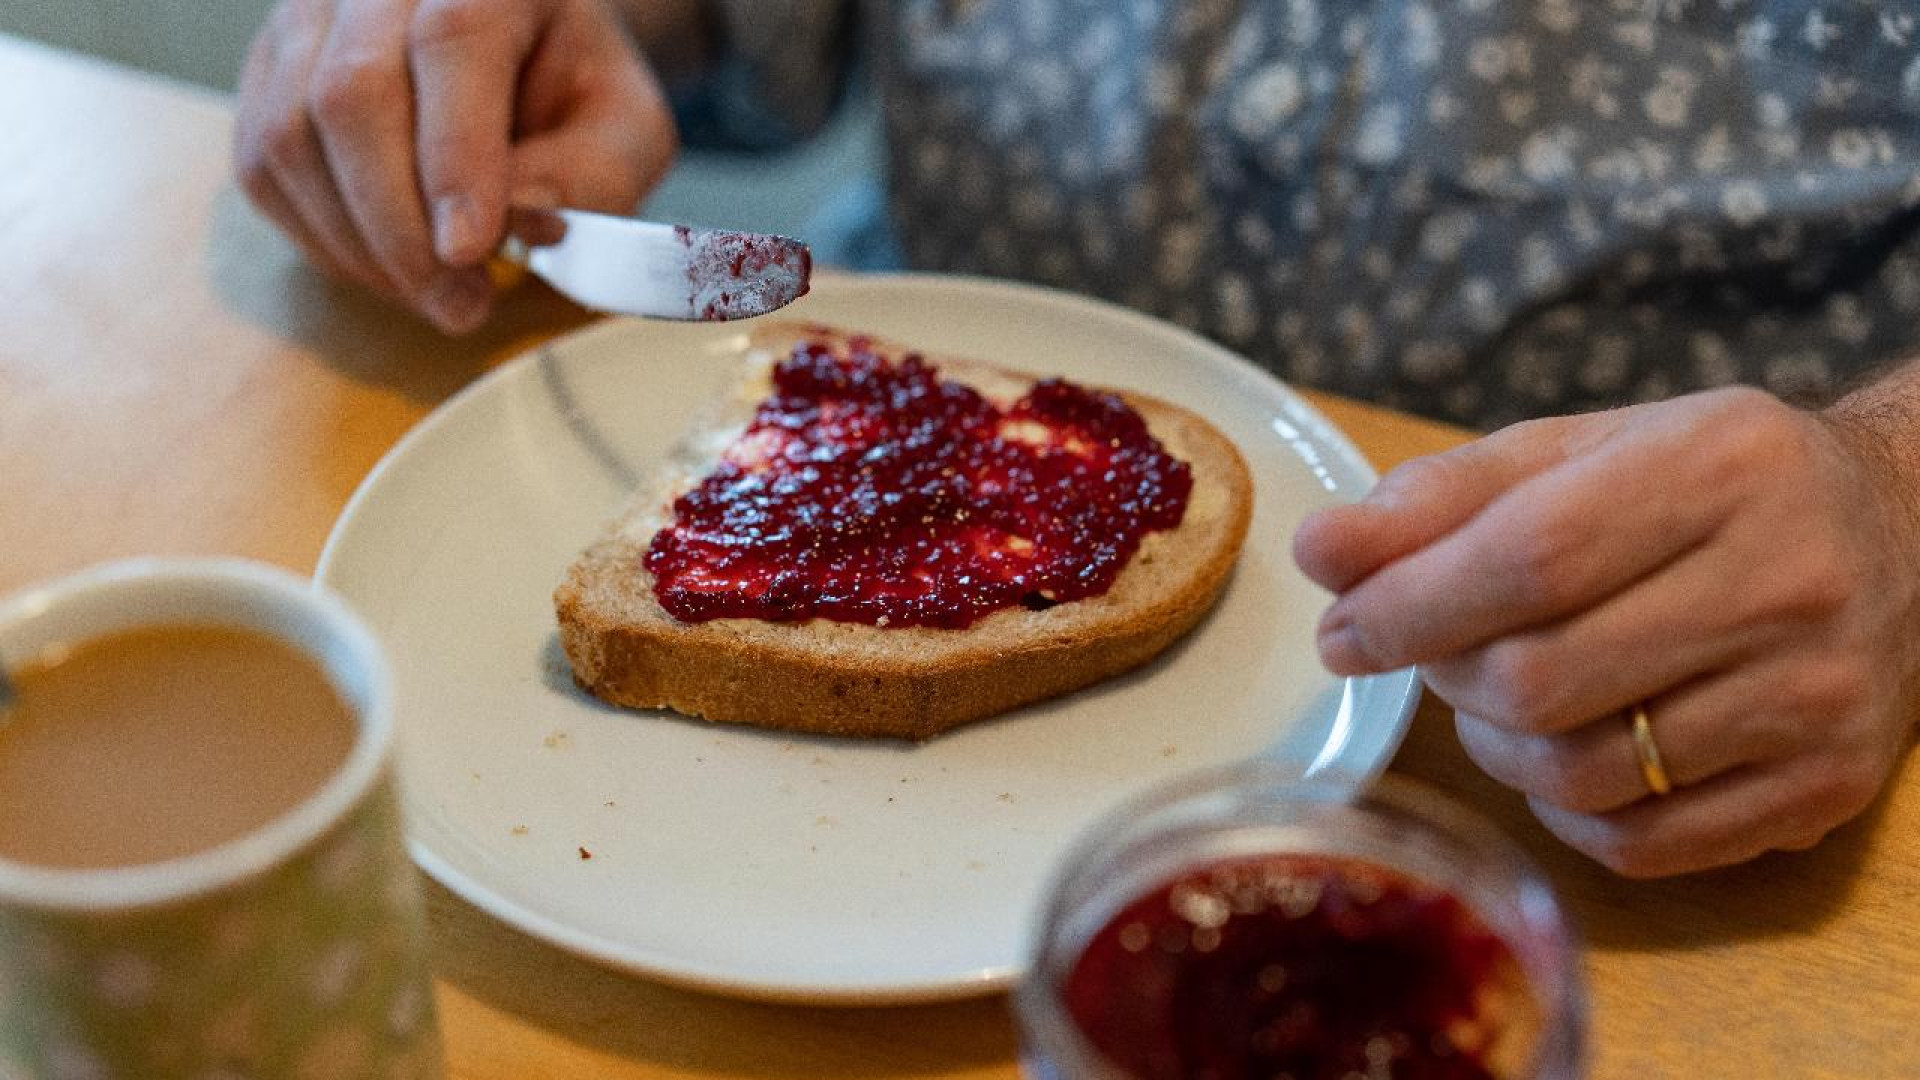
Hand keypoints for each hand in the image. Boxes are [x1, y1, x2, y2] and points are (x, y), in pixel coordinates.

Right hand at [233, 0, 676, 332]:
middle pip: (352, 95)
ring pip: (290, 135)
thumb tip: (520, 215)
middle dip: (402, 229)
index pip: (451, 43)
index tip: (468, 251)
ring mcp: (308, 18)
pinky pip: (262, 166)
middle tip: (460, 304)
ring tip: (434, 295)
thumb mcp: (626, 131)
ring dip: (360, 245)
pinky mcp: (268, 72)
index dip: (453, 156)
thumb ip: (594, 173)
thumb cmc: (572, 91)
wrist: (520, 50)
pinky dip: (322, 238)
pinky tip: (387, 267)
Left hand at [1293, 386, 1919, 876]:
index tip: (1339, 629)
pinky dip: (1562, 808)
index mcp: (1721, 469)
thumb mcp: (1580, 451)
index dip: (1409, 605)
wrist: (1896, 531)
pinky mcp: (1826, 789)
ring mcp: (1817, 699)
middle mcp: (1787, 584)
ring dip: (1496, 745)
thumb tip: (1322, 552)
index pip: (1529, 559)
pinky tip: (1561, 747)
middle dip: (1445, 675)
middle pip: (1542, 680)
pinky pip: (1637, 841)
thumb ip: (1446, 496)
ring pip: (1580, 773)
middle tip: (1428, 652)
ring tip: (1498, 693)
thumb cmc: (1705, 484)